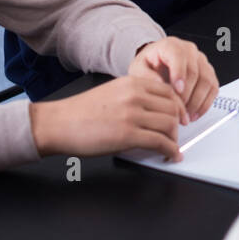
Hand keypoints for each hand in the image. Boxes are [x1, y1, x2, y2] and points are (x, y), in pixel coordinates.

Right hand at [30, 74, 186, 161]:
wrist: (57, 123)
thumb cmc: (79, 112)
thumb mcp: (111, 93)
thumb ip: (133, 97)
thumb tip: (154, 111)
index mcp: (131, 83)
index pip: (169, 91)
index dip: (179, 107)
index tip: (181, 117)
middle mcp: (135, 96)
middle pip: (173, 108)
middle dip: (179, 124)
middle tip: (177, 134)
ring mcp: (132, 115)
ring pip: (170, 125)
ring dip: (175, 139)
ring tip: (172, 147)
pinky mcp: (128, 135)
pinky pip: (160, 142)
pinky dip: (171, 151)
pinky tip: (170, 155)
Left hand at [130, 37, 218, 120]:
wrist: (156, 64)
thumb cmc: (148, 65)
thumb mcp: (138, 69)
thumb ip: (146, 76)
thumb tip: (160, 85)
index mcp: (171, 45)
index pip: (179, 56)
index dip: (179, 75)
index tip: (177, 91)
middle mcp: (189, 50)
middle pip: (195, 72)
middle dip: (187, 95)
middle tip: (178, 110)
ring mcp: (201, 61)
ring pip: (207, 81)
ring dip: (197, 102)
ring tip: (185, 115)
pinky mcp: (208, 73)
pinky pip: (213, 88)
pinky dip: (205, 104)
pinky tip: (194, 113)